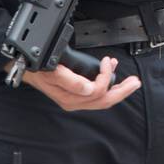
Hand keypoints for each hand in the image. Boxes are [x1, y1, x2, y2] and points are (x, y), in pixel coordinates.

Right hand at [19, 55, 140, 110]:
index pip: (97, 92)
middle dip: (122, 91)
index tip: (107, 62)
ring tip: (130, 81)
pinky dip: (108, 84)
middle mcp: (75, 101)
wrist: (29, 69)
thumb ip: (70, 81)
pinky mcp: (77, 94)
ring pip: (103, 99)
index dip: (106, 77)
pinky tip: (111, 72)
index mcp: (71, 98)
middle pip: (105, 100)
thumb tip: (89, 88)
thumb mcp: (52, 71)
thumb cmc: (39, 69)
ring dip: (118, 89)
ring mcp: (77, 99)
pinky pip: (97, 94)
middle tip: (135, 82)